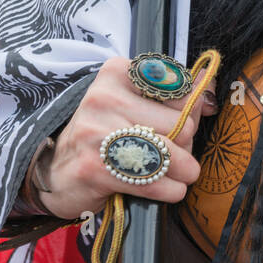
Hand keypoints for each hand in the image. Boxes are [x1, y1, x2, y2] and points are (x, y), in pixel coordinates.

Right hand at [37, 57, 216, 222]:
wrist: (54, 172)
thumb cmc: (103, 134)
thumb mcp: (132, 103)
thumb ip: (172, 94)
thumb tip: (207, 83)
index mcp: (117, 72)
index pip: (179, 88)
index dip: (189, 111)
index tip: (179, 124)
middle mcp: (105, 96)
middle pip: (179, 122)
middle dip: (186, 144)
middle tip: (175, 154)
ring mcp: (97, 132)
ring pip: (172, 152)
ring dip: (184, 170)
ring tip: (178, 174)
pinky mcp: (96, 168)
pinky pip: (155, 181)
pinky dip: (171, 190)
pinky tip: (169, 189)